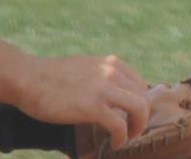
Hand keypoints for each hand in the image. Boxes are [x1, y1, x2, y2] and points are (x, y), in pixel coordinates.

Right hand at [11, 54, 149, 149]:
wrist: (29, 79)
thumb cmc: (51, 77)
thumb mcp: (86, 68)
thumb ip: (102, 76)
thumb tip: (113, 92)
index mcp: (112, 63)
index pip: (140, 84)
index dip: (140, 103)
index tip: (133, 116)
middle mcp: (113, 73)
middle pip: (143, 97)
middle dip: (142, 117)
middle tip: (134, 130)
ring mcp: (104, 89)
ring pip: (139, 108)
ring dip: (137, 127)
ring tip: (128, 138)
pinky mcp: (93, 107)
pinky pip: (119, 125)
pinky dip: (122, 137)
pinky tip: (115, 144)